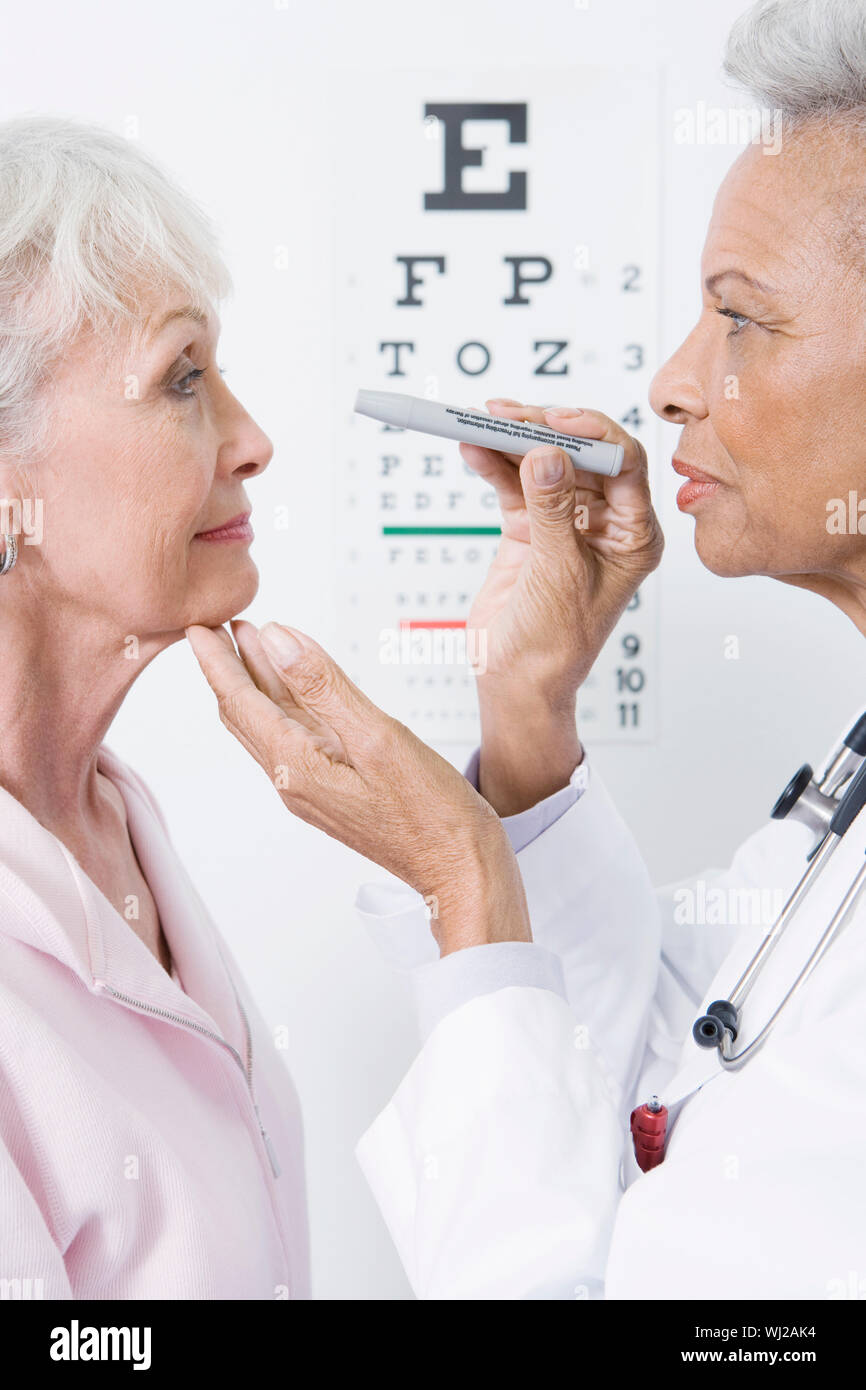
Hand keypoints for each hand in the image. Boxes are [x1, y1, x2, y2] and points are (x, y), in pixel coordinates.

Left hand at [185, 619, 530, 954]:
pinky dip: (287, 702)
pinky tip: (296, 685)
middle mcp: (294, 780)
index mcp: (297, 766)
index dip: (216, 661)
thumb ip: (325, 687)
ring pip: (270, 725)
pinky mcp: (333, 790)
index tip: (197, 628)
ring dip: (257, 682)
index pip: (239, 702)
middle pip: (245, 713)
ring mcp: (313, 787)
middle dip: (228, 667)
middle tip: (215, 627)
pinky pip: (296, 737)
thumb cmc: (431, 816)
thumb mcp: (378, 737)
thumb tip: (278, 641)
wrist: (458, 869)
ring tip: (250, 643)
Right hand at [460, 399, 663, 813]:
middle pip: (579, 455)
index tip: (556, 420)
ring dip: (513, 441)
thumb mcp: (559, 574)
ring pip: (543, 464)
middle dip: (544, 430)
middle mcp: (605, 522)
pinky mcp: (530, 528)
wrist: (517, 681)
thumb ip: (552, 511)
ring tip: (481, 422)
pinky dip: (494, 465)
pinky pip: (514, 484)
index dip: (593, 434)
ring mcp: (565, 522)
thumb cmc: (556, 643)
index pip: (625, 464)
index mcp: (635, 534)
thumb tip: (546, 453)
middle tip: (508, 415)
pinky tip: (474, 448)